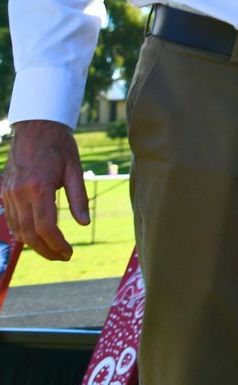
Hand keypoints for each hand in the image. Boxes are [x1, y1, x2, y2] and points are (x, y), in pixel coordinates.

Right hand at [0, 120, 88, 259]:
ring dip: (34, 244)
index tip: (69, 253)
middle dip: (45, 250)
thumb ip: (79, 197)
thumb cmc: (59, 146)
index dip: (56, 245)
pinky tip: (36, 236)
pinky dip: (23, 231)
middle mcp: (19, 193)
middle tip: (62, 257)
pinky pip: (11, 219)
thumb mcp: (75, 169)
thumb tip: (84, 224)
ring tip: (52, 250)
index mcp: (38, 187)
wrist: (36, 127)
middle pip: (29, 234)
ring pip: (17, 229)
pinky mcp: (4, 191)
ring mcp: (8, 193)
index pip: (45, 227)